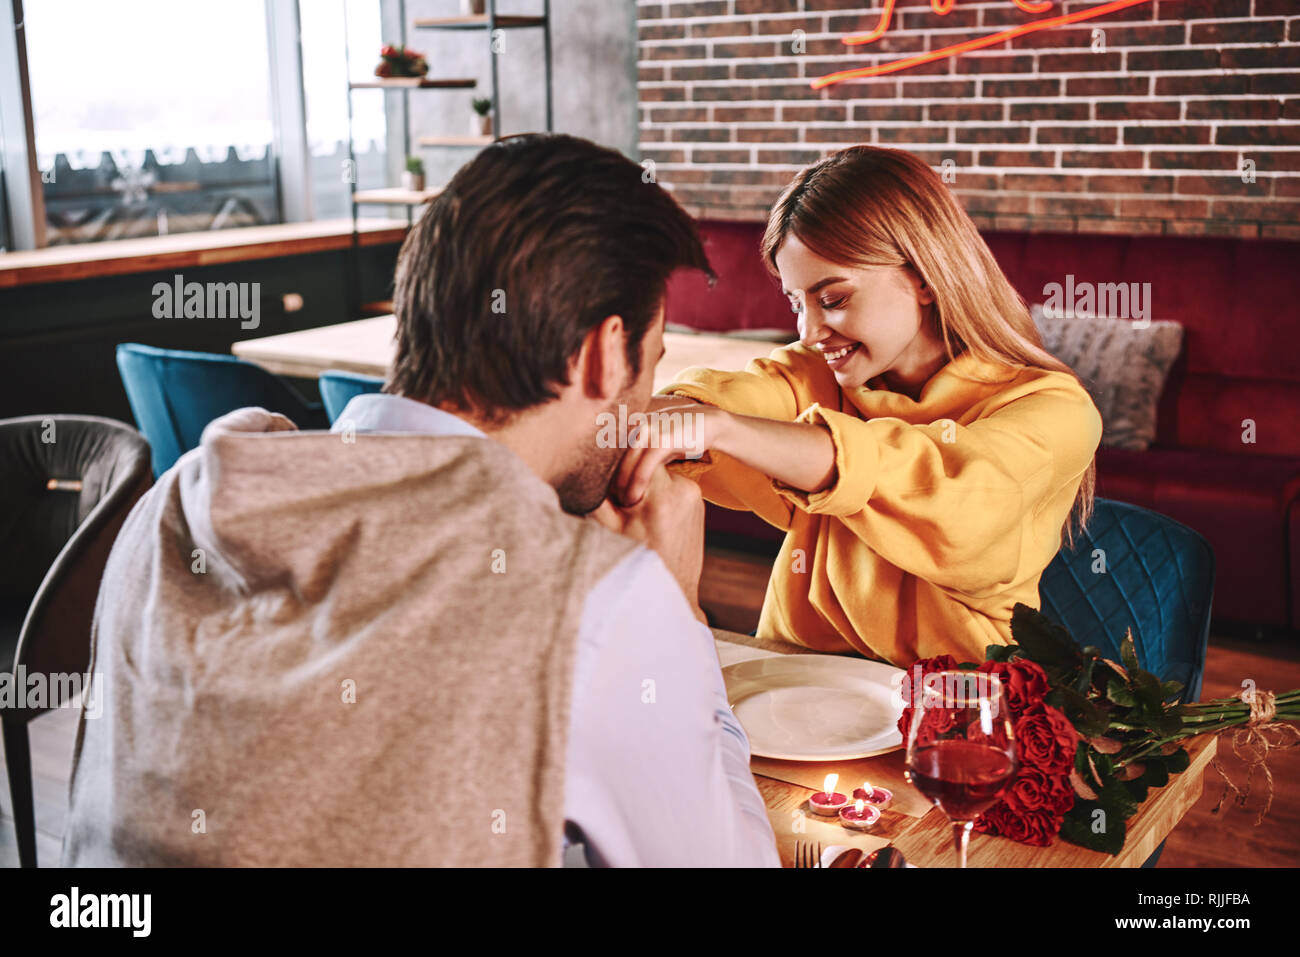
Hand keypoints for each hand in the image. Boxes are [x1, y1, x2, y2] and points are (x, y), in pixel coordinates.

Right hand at [589, 464, 706, 622]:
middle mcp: (685, 490)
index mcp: (661, 495)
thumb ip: (598, 492)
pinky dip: (660, 495)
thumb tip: (588, 463)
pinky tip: (654, 517)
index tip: (617, 490)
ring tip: (639, 513)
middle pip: (650, 464)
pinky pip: (673, 486)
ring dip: (647, 486)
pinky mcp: (699, 502)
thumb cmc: (634, 558)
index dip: (621, 468)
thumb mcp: (607, 526)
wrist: (671, 586)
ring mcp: (695, 495)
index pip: (638, 455)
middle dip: (633, 477)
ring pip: (661, 474)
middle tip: (625, 503)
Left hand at [614, 396, 727, 507]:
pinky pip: (644, 467)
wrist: (707, 422)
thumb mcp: (652, 439)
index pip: (606, 451)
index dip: (603, 472)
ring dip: (621, 487)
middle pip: (612, 458)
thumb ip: (634, 450)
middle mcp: (634, 422)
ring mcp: (648, 429)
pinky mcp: (663, 439)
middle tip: (610, 501)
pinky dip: (637, 484)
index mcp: (627, 421)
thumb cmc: (677, 434)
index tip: (603, 491)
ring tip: (622, 503)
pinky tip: (634, 498)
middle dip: (609, 482)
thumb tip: (614, 471)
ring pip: (625, 463)